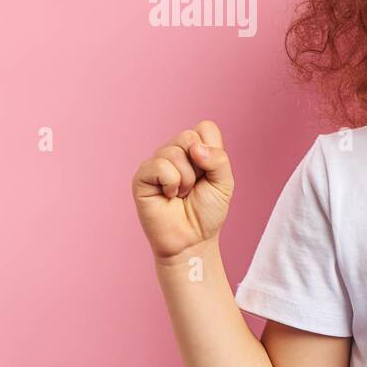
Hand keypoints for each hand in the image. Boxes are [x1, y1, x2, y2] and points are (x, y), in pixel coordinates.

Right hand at [132, 120, 234, 263]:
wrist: (192, 239)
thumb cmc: (207, 212)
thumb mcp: (224, 183)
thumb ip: (219, 160)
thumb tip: (195, 147)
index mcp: (195, 150)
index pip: (204, 128)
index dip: (212, 150)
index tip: (210, 173)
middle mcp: (174, 152)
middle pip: (188, 136)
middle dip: (199, 166)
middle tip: (195, 186)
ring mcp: (157, 163)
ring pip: (174, 151)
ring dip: (186, 178)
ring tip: (182, 194)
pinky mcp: (142, 176)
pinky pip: (159, 165)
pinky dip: (171, 183)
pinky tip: (168, 195)